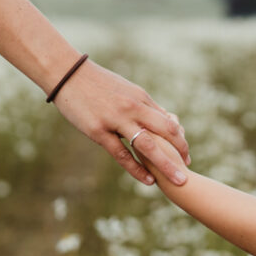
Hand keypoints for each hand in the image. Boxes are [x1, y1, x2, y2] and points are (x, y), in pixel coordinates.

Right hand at [0, 0, 189, 185]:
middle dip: (180, 152)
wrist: (67, 74)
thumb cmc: (97, 84)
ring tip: (178, 181)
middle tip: (189, 169)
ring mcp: (116, 120)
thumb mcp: (126, 91)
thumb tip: (165, 121)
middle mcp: (133, 108)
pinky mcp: (98, 131)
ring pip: (148, 145)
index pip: (168, 122)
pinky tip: (148, 180)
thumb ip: (145, 107)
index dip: (180, 140)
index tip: (186, 154)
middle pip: (166, 132)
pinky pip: (122, 154)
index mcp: (141, 98)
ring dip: (166, 164)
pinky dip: (138, 168)